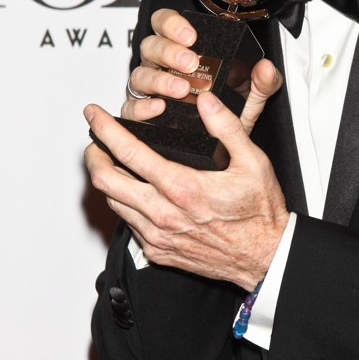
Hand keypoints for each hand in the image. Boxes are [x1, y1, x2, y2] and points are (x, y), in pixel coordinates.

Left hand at [84, 89, 288, 289]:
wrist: (264, 257)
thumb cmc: (260, 212)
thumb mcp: (253, 161)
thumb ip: (226, 127)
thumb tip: (206, 102)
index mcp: (182, 187)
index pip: (128, 152)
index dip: (105, 129)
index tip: (94, 114)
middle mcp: (163, 214)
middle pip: (106, 181)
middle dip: (94, 156)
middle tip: (95, 141)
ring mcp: (157, 236)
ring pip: (114, 203)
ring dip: (107, 180)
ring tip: (111, 163)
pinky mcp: (158, 251)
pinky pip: (129, 224)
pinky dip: (124, 203)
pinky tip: (134, 192)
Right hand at [121, 8, 281, 135]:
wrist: (219, 151)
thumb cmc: (227, 115)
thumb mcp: (250, 99)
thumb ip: (263, 83)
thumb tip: (266, 68)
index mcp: (181, 52)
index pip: (165, 24)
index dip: (172, 24)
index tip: (191, 36)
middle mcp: (160, 67)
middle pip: (151, 47)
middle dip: (169, 52)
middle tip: (190, 63)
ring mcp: (149, 90)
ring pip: (139, 75)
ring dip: (158, 80)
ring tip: (181, 90)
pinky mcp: (140, 115)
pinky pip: (130, 108)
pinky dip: (140, 108)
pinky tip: (158, 108)